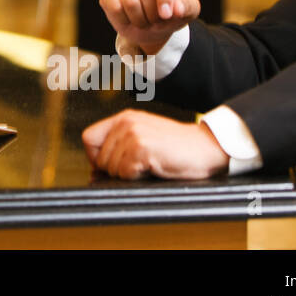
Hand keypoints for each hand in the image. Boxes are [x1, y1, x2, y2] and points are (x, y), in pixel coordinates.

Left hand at [82, 109, 229, 178]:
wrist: (207, 148)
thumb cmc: (177, 148)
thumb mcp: (144, 139)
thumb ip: (119, 148)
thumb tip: (94, 173)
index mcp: (123, 118)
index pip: (88, 138)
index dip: (96, 157)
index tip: (113, 165)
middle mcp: (125, 122)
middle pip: (98, 157)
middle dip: (115, 169)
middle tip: (141, 165)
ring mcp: (133, 133)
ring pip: (110, 168)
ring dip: (128, 174)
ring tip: (150, 164)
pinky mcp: (141, 147)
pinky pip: (125, 173)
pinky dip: (138, 177)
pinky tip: (154, 167)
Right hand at [99, 0, 199, 52]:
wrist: (152, 22)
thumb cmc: (172, 11)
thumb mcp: (188, 11)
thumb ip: (186, 7)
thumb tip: (176, 9)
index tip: (166, 15)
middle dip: (153, 14)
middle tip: (157, 21)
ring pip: (129, 1)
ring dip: (140, 19)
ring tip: (145, 21)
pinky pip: (114, 6)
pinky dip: (124, 20)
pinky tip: (130, 18)